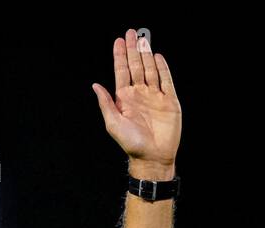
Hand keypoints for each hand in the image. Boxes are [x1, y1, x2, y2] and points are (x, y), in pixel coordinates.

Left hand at [91, 28, 181, 177]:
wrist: (152, 158)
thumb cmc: (131, 144)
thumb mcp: (113, 123)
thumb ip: (105, 103)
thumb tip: (95, 85)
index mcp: (125, 99)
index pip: (122, 72)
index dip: (120, 56)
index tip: (119, 40)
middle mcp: (140, 94)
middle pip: (136, 66)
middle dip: (133, 49)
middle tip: (131, 32)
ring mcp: (155, 96)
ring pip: (150, 70)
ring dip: (147, 54)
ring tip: (143, 39)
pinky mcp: (169, 101)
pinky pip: (166, 80)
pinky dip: (162, 68)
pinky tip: (158, 56)